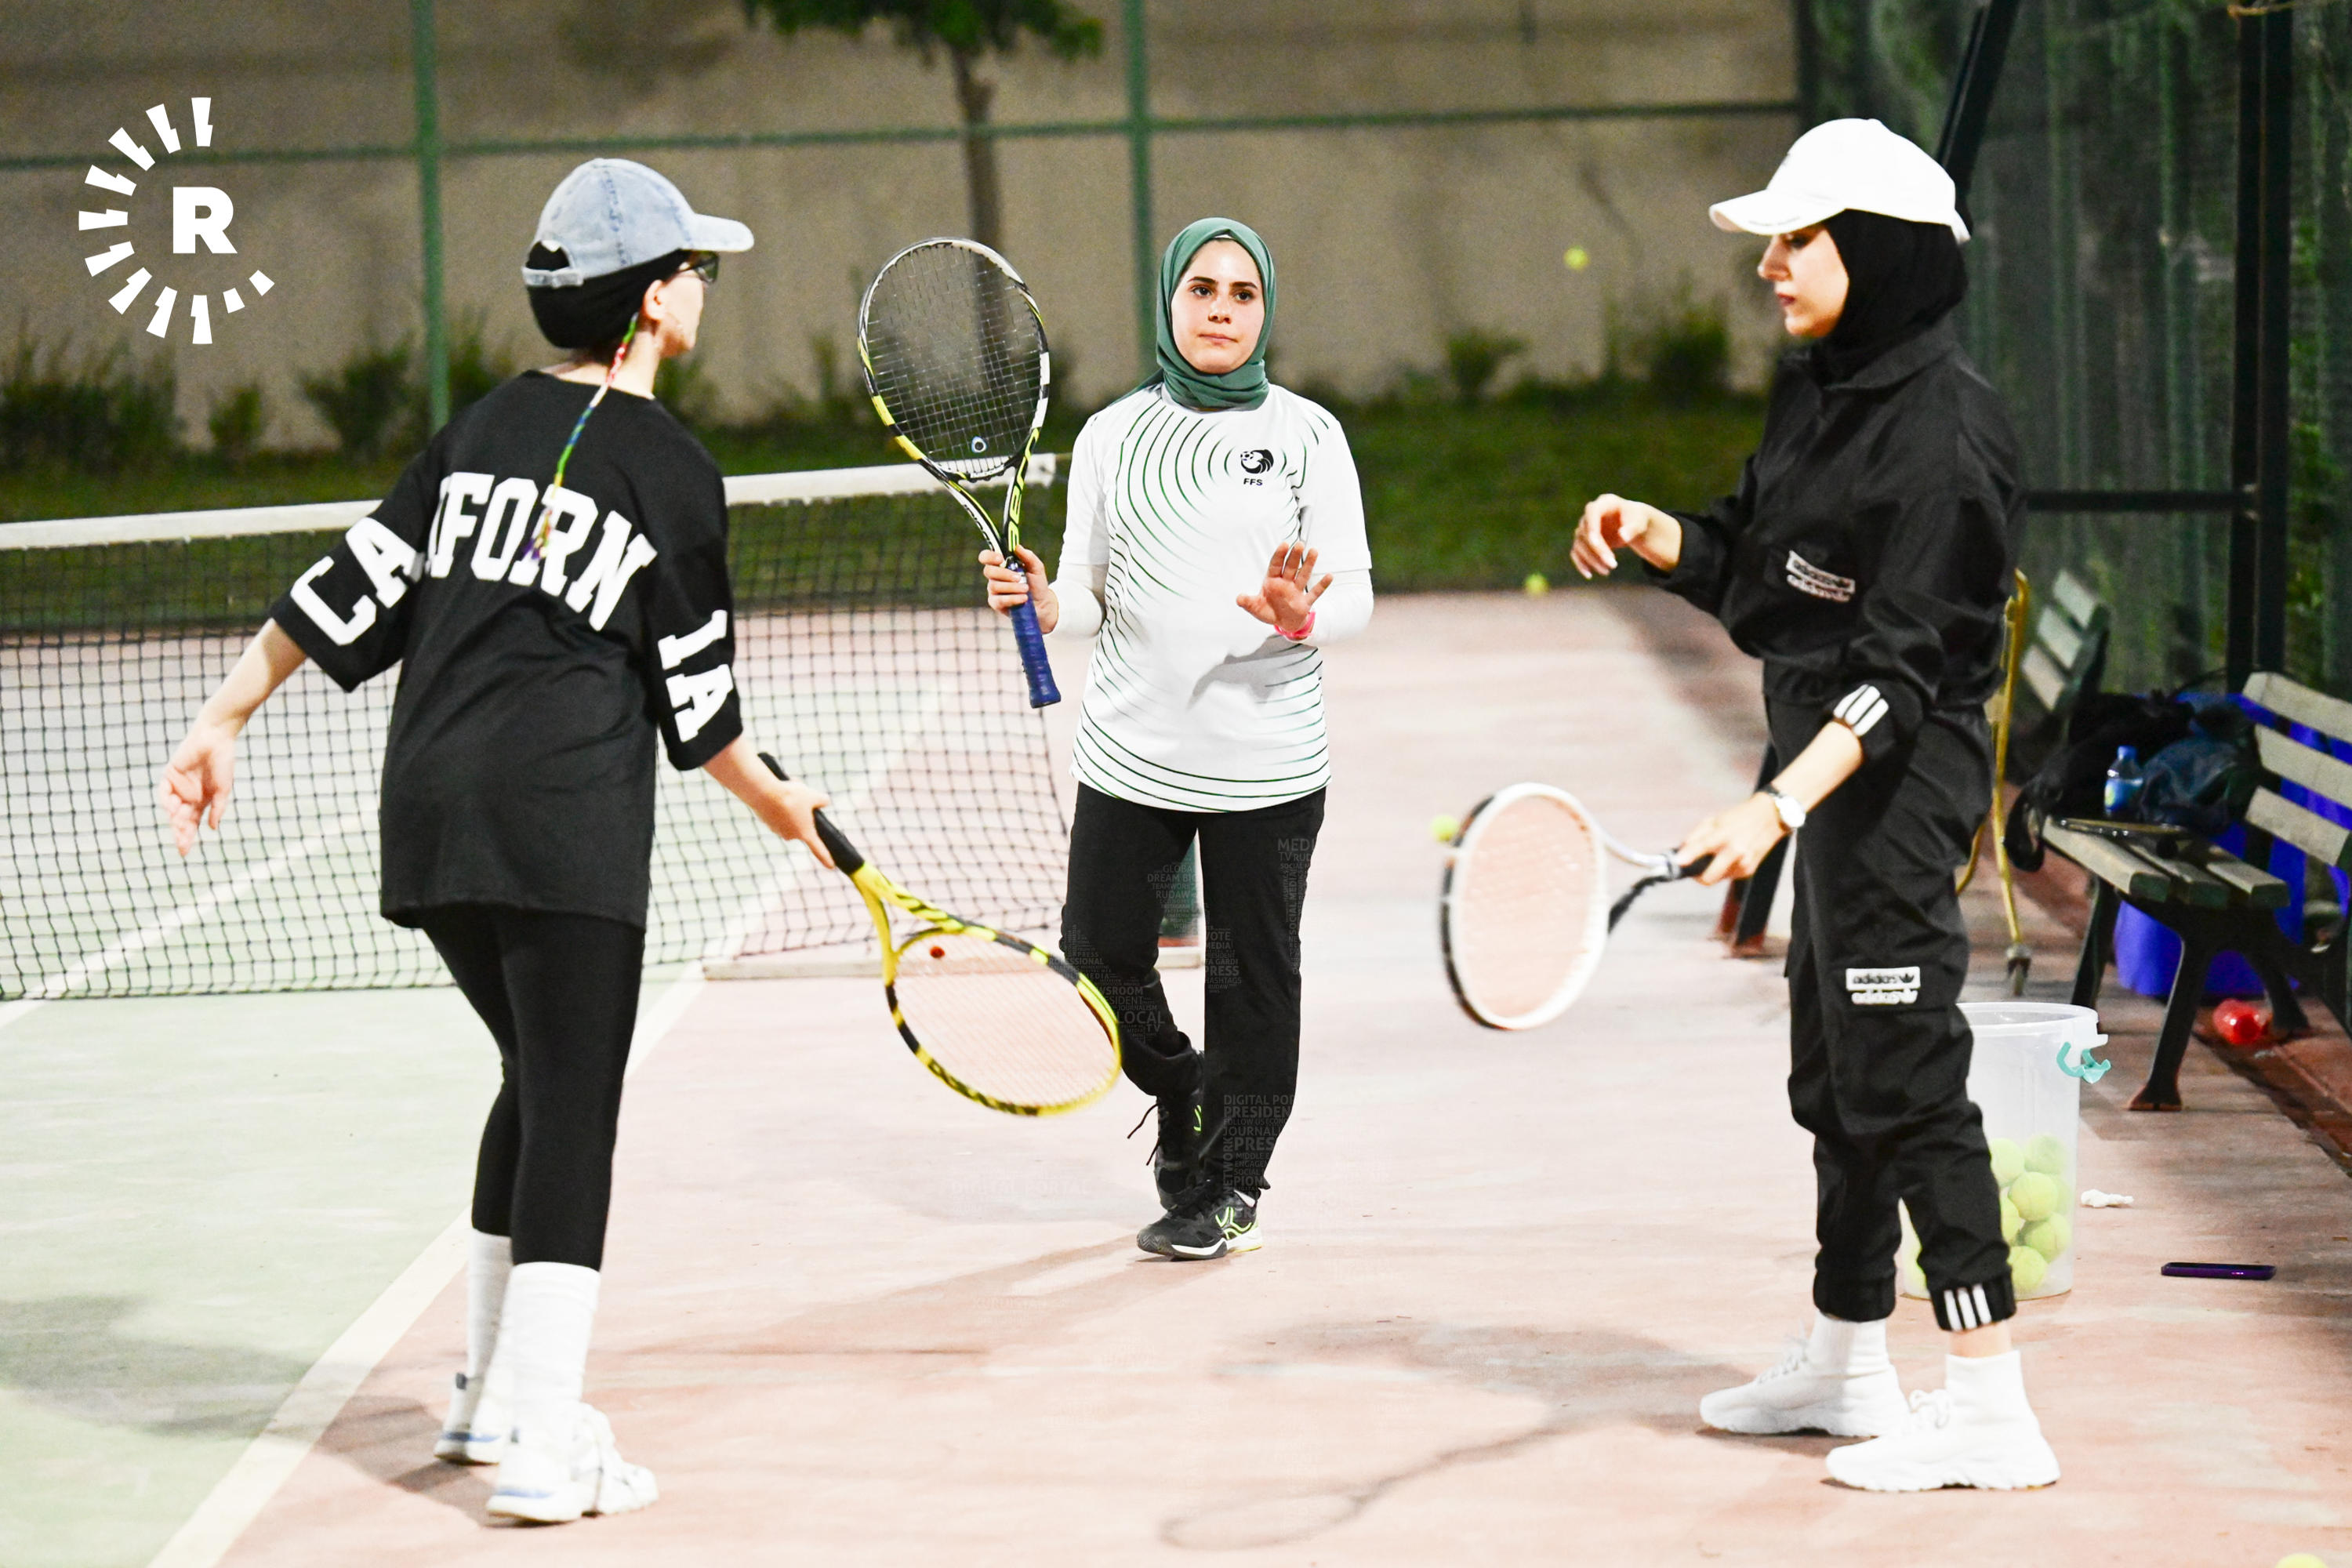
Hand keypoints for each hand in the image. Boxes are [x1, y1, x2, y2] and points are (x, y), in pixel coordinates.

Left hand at [159, 719, 238, 856]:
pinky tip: (173, 812)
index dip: (188, 837)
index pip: (193, 823)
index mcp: (202, 800)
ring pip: (172, 809)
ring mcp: (178, 786)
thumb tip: (212, 828)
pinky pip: (165, 792)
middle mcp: (188, 795)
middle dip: (180, 833)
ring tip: (179, 830)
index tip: (185, 852)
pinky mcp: (169, 775)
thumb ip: (218, 808)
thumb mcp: (223, 789)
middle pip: (181, 819)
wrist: (215, 739)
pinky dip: (167, 803)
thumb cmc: (223, 762)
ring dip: (175, 820)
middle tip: (181, 847)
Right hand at [701, 736, 834, 868]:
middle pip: (802, 823)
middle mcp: (791, 836)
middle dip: (803, 810)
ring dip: (791, 806)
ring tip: (788, 792)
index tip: (831, 866)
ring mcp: (777, 830)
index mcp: (805, 833)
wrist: (764, 792)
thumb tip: (824, 802)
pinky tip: (777, 794)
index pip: (819, 849)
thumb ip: (822, 800)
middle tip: (802, 796)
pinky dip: (780, 805)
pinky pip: (778, 813)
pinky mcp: (767, 822)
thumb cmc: (791, 796)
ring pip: (789, 817)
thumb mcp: (812, 795)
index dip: (826, 858)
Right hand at [979, 547, 1056, 632]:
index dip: (989, 556)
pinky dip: (1013, 598)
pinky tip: (1023, 598)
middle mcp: (994, 576)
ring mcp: (994, 590)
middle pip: (988, 571)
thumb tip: (1017, 547)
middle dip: (1004, 574)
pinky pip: (999, 600)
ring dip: (1012, 587)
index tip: (1001, 558)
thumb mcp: (1037, 568)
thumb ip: (1028, 556)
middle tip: (1018, 577)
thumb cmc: (1036, 583)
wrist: (1042, 603)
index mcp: (1001, 564)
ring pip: (994, 586)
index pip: (986, 556)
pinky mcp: (996, 603)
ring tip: (1026, 589)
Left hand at [1237, 542, 1331, 634]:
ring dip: (1308, 564)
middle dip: (1295, 556)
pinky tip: (1329, 576)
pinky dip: (1322, 585)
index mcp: (1272, 581)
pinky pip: (1314, 593)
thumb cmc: (1268, 611)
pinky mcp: (1305, 602)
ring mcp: (1296, 591)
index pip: (1276, 565)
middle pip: (1291, 567)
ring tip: (1314, 551)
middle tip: (1300, 544)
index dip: (1280, 555)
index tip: (1284, 544)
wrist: (1283, 623)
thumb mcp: (1256, 608)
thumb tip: (1238, 598)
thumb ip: (1248, 602)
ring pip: (1303, 575)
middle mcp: (1285, 583)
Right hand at [1572, 494, 1681, 578]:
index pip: (1592, 512)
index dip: (1592, 528)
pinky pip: (1576, 552)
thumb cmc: (1637, 520)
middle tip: (1613, 565)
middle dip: (1597, 550)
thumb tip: (1622, 536)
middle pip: (1585, 532)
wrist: (1631, 523)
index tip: (1597, 544)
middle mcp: (1590, 514)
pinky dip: (1581, 563)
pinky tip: (1589, 575)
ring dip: (1591, 560)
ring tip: (1607, 572)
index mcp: (1604, 503)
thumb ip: (1633, 528)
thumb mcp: (1640, 522)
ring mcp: (1585, 527)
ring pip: (1580, 544)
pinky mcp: (1583, 540)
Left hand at [1675, 792, 1786, 885]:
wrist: (1770, 818)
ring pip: (1716, 879)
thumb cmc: (1738, 818)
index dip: (1687, 857)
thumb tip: (1681, 853)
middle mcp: (1735, 851)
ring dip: (1711, 871)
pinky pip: (1727, 876)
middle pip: (1708, 877)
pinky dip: (1723, 870)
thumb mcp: (1715, 820)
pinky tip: (1729, 857)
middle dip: (1697, 876)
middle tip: (1692, 868)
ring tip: (1717, 855)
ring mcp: (1743, 863)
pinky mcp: (1749, 870)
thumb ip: (1696, 836)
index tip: (1676, 862)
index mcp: (1724, 834)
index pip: (1702, 848)